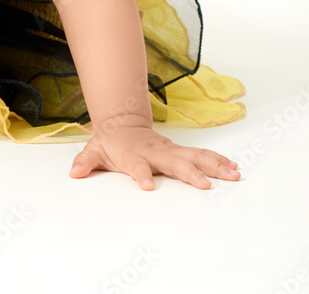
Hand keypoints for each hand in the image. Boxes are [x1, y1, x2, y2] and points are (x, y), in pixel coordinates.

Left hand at [69, 124, 240, 189]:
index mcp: (133, 154)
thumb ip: (85, 162)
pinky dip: (218, 161)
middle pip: (173, 162)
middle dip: (190, 173)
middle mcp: (155, 152)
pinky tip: (234, 169)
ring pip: (194, 156)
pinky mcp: (180, 152)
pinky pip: (201, 156)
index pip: (136, 166)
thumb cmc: (110, 142)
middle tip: (205, 184)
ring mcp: (170, 151)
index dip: (141, 175)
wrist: (122, 122)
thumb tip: (74, 173)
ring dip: (213, 165)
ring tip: (233, 175)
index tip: (148, 187)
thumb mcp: (93, 150)